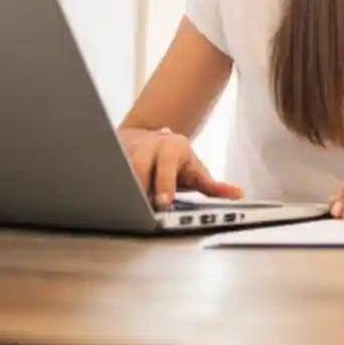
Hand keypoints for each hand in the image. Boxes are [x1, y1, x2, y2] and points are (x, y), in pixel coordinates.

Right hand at [118, 128, 242, 207]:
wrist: (148, 137)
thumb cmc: (175, 161)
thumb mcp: (195, 171)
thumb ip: (213, 186)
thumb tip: (238, 194)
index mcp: (172, 147)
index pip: (168, 163)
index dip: (165, 182)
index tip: (164, 201)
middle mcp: (149, 145)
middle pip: (139, 163)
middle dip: (140, 185)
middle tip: (141, 207)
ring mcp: (127, 149)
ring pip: (119, 165)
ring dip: (120, 186)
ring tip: (122, 206)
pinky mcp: (110, 155)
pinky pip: (106, 169)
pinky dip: (106, 182)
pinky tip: (104, 197)